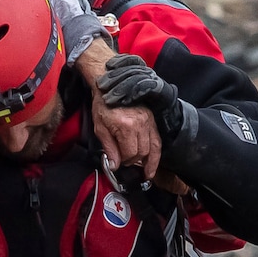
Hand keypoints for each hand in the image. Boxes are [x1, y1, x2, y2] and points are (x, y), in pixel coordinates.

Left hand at [79, 39, 157, 179]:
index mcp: (126, 125)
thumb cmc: (103, 104)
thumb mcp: (100, 127)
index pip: (129, 154)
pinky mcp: (152, 119)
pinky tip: (153, 163)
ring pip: (153, 148)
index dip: (123, 162)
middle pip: (142, 152)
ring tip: (146, 172)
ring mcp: (149, 120)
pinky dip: (156, 153)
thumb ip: (109, 148)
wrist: (110, 84)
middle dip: (133, 161)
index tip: (117, 163)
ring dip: (148, 161)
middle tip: (125, 163)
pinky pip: (157, 139)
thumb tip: (114, 166)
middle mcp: (141, 123)